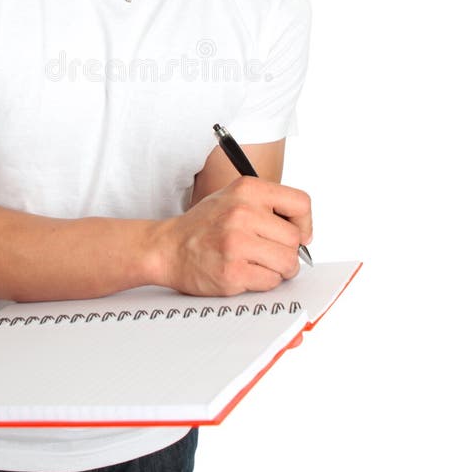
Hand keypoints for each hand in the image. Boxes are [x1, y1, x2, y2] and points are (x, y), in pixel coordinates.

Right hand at [154, 177, 311, 295]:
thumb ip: (268, 207)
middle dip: (288, 251)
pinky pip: (270, 281)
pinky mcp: (232, 271)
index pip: (301, 203)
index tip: (299, 234)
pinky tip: (246, 272)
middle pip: (295, 239)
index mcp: (247, 190)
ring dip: (279, 269)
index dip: (305, 223)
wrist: (168, 247)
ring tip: (260, 264)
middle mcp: (242, 213)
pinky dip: (264, 282)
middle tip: (270, 253)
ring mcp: (236, 243)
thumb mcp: (234, 198)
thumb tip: (304, 232)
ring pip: (287, 263)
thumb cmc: (204, 225)